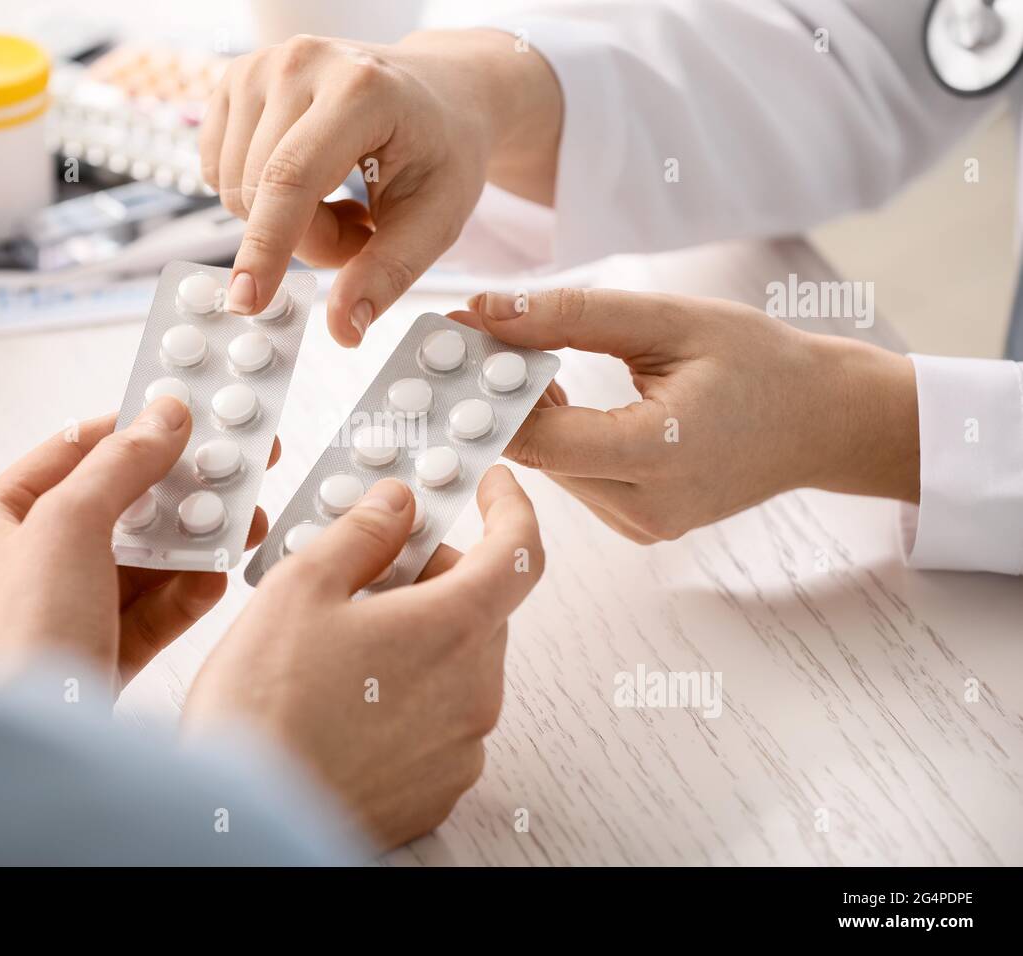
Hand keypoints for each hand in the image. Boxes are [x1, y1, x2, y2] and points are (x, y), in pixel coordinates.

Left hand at [0, 397, 275, 691]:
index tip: (189, 411)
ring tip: (245, 518)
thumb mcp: (68, 525)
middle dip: (180, 489)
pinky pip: (155, 609)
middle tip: (239, 462)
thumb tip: (164, 414)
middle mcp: (26, 566)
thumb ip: (122, 463)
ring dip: (195, 539)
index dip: (131, 428)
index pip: (70, 453)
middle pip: (118, 506)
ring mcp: (66, 612)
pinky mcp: (102, 654)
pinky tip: (223, 574)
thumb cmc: (21, 638)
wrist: (36, 759)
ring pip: (144, 558)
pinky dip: (190, 590)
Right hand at [183, 468, 542, 849]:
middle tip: (374, 568)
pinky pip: (442, 721)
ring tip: (344, 641)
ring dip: (421, 637)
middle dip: (437, 575)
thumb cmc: (263, 708)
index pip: (519, 552)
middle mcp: (474, 692)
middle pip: (482, 608)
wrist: (238, 819)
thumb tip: (396, 506)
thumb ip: (363, 533)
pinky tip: (348, 697)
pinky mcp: (437, 789)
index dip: (511, 509)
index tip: (492, 489)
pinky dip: (411, 695)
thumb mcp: (301, 588)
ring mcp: (460, 748)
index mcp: (452, 629)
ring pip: (460, 666)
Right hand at [199, 29, 560, 344]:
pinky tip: (307, 180)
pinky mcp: (234, 80)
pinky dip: (260, 198)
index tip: (247, 303)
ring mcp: (260, 64)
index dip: (266, 247)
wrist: (439, 93)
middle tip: (362, 228)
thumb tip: (343, 331)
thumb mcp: (436, 220)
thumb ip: (388, 275)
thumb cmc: (442, 153)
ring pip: (234, 189)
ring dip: (284, 222)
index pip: (291, 179)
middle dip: (306, 240)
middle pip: (260, 194)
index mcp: (359, 88)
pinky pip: (219, 174)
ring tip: (339, 198)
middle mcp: (300, 63)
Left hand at [451, 289, 918, 543]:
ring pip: (551, 470)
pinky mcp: (641, 528)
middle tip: (483, 341)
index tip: (455, 345)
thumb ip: (571, 316)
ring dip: (534, 418)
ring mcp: (644, 526)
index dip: (489, 391)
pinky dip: (562, 440)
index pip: (540, 437)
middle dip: (505, 399)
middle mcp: (646, 508)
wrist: (822, 421)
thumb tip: (485, 312)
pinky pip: (577, 481)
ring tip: (544, 365)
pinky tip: (574, 402)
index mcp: (660, 455)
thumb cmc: (758, 360)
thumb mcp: (668, 319)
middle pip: (538, 456)